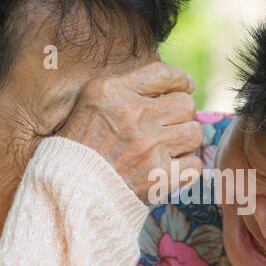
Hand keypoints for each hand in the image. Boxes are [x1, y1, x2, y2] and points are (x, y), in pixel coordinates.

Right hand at [57, 62, 203, 202]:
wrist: (70, 191)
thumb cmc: (83, 145)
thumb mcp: (93, 102)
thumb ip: (131, 86)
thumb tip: (189, 84)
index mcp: (111, 92)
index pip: (163, 74)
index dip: (180, 80)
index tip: (185, 87)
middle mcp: (131, 115)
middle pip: (185, 104)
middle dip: (180, 115)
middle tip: (165, 127)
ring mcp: (148, 146)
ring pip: (194, 132)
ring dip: (184, 141)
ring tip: (166, 149)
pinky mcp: (159, 176)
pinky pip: (194, 165)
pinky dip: (185, 169)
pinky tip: (167, 169)